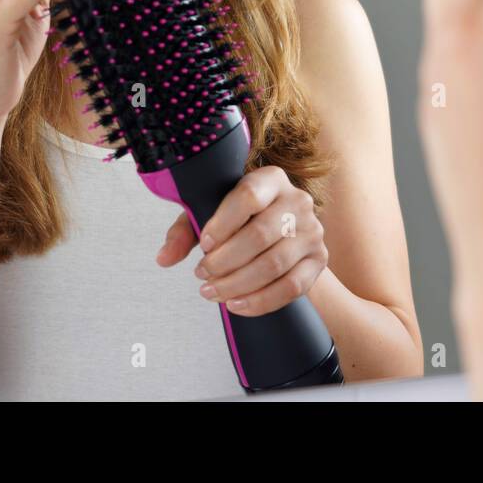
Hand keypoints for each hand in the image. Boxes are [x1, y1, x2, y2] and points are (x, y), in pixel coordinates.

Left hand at [155, 166, 327, 316]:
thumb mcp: (211, 215)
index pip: (248, 195)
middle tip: (202, 274)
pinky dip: (260, 301)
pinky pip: (291, 287)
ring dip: (237, 284)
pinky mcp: (318, 260)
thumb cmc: (241, 220)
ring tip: (212, 291)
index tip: (203, 244)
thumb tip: (164, 257)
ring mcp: (312, 231)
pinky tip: (236, 304)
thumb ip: (185, 231)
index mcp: (270, 179)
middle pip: (259, 234)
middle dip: (224, 261)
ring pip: (273, 264)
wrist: (283, 234)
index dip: (222, 223)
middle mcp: (297, 201)